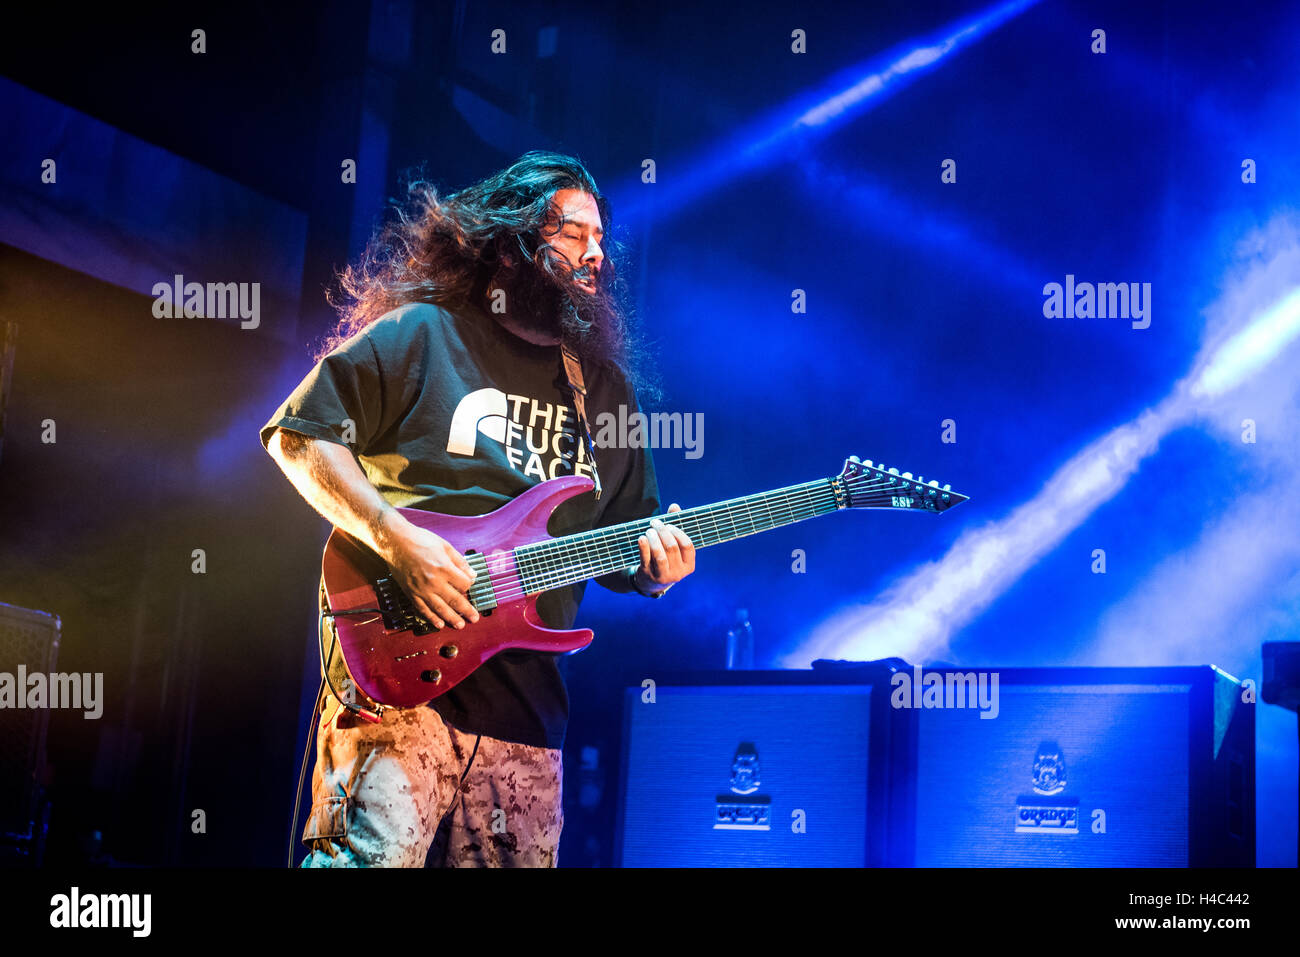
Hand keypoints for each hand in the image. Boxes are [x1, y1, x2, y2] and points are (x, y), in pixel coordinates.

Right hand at [378, 513, 478, 629]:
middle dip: (467, 611)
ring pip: (440, 609)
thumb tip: (472, 575)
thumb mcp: (445, 546)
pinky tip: (439, 624)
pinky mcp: (411, 593)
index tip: (469, 585)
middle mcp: (434, 581)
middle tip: (474, 618)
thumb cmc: (420, 541)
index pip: (464, 584)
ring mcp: (422, 589)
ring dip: (452, 619)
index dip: (469, 586)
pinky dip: (431, 618)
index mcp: (444, 568)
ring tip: (460, 625)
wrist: (395, 542)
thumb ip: (460, 562)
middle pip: (455, 600)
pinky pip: (423, 609)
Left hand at [634, 503, 695, 594]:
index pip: (687, 545)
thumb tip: (674, 506)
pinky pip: (646, 559)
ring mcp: (663, 576)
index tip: (669, 525)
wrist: (651, 582)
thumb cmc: (666, 559)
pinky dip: (643, 547)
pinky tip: (641, 538)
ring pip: (660, 555)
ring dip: (654, 539)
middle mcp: (678, 573)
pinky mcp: (648, 576)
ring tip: (649, 530)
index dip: (678, 532)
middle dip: (663, 532)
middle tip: (655, 523)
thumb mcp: (673, 547)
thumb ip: (675, 526)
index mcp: (688, 565)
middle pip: (672, 548)